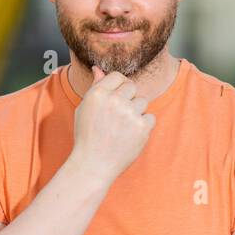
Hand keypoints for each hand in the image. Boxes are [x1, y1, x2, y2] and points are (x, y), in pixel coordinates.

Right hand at [69, 63, 155, 181]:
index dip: (118, 87)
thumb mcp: (84, 109)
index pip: (117, 76)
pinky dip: (144, 126)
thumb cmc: (87, 137)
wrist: (93, 164)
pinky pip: (150, 117)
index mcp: (97, 94)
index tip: (116, 98)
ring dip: (136, 112)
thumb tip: (99, 69)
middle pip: (132, 87)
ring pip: (143, 102)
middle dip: (128, 98)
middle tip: (118, 116)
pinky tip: (130, 135)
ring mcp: (129, 114)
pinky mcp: (142, 127)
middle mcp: (114, 101)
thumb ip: (95, 87)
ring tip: (123, 127)